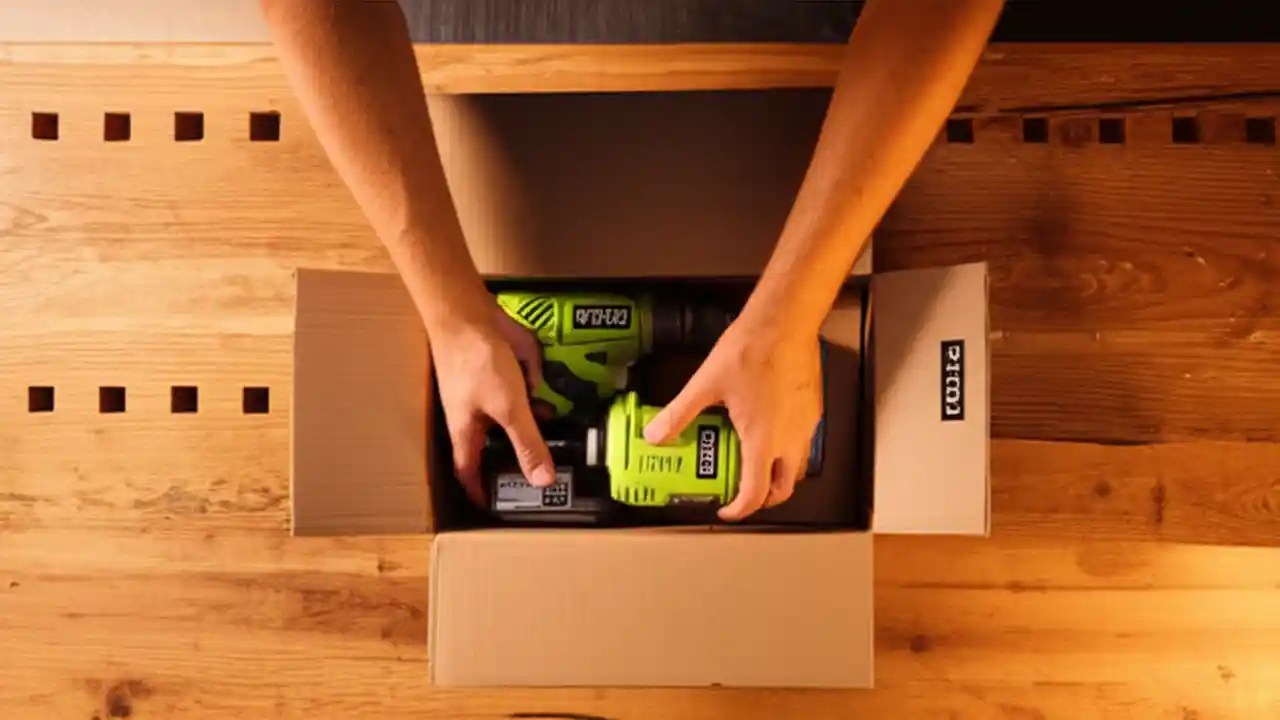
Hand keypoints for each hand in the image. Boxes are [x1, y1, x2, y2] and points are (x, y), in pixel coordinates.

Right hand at [430, 300, 553, 506]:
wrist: (468, 312)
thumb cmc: (476, 362)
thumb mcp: (509, 409)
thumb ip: (527, 443)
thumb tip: (543, 482)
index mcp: (466, 430)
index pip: (469, 471)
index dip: (479, 491)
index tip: (493, 507)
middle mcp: (475, 413)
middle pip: (497, 443)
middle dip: (518, 454)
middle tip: (543, 469)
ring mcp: (489, 390)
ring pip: (514, 414)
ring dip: (533, 419)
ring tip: (560, 431)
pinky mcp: (503, 369)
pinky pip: (524, 387)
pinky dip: (536, 389)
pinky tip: (552, 389)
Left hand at [643, 311, 822, 520]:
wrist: (785, 321)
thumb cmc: (752, 349)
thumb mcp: (705, 384)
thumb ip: (679, 414)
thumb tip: (656, 434)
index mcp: (762, 439)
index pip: (756, 493)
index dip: (740, 509)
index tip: (727, 509)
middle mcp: (790, 438)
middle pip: (784, 488)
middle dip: (764, 498)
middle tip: (742, 492)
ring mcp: (805, 424)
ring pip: (797, 466)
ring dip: (777, 474)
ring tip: (753, 463)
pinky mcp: (813, 408)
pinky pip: (804, 442)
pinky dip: (788, 449)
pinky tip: (768, 430)